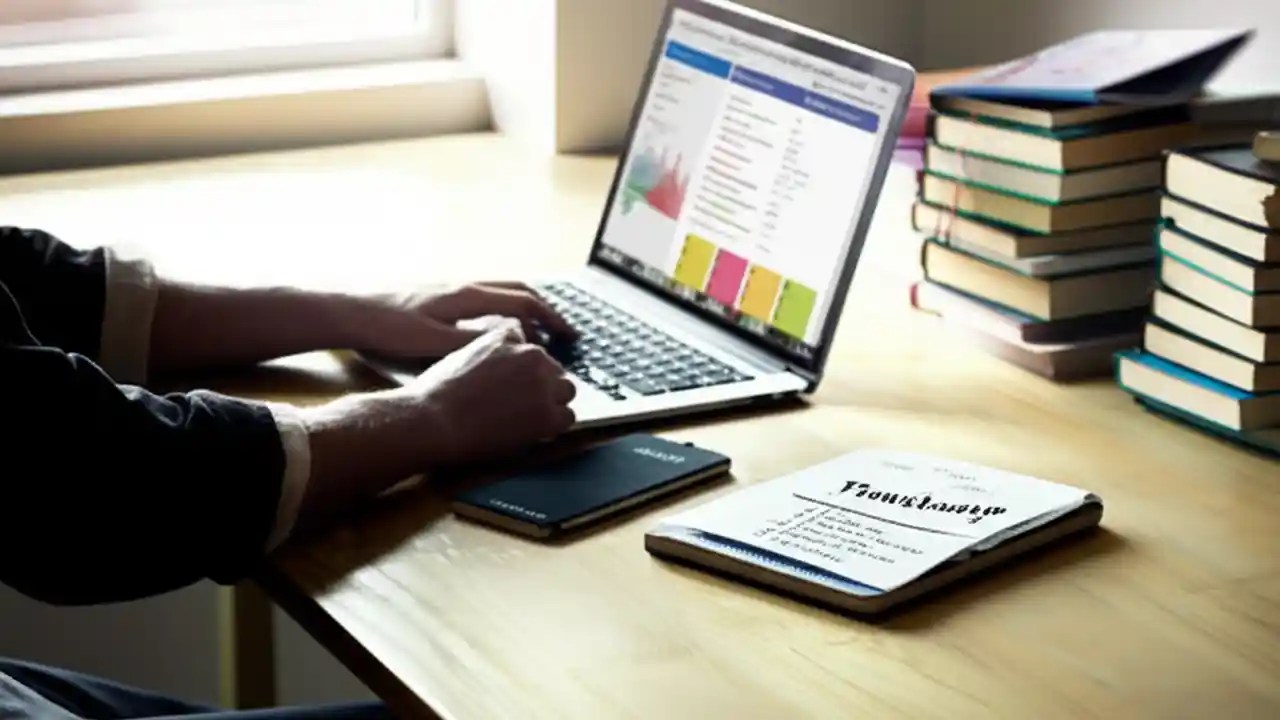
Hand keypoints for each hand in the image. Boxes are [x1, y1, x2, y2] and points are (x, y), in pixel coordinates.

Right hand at [294, 320, 575, 530]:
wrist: (434, 419)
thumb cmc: (440, 390)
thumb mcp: (467, 350)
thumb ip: (495, 346)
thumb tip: (514, 341)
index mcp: (512, 338)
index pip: (534, 353)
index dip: (527, 372)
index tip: (516, 387)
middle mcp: (532, 356)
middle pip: (554, 370)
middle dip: (543, 385)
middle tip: (522, 405)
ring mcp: (542, 386)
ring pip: (566, 391)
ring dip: (552, 403)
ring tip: (528, 418)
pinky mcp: (546, 416)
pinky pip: (567, 417)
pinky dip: (554, 424)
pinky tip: (534, 430)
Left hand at [354, 282, 576, 358]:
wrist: (350, 312)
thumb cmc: (388, 328)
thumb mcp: (434, 343)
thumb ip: (474, 343)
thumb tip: (511, 344)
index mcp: (469, 296)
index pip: (524, 302)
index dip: (550, 319)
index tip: (569, 335)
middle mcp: (464, 286)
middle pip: (518, 290)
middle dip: (545, 309)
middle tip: (561, 331)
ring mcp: (451, 289)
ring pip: (500, 292)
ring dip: (524, 308)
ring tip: (536, 331)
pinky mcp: (439, 297)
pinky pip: (485, 299)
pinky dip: (503, 311)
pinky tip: (496, 329)